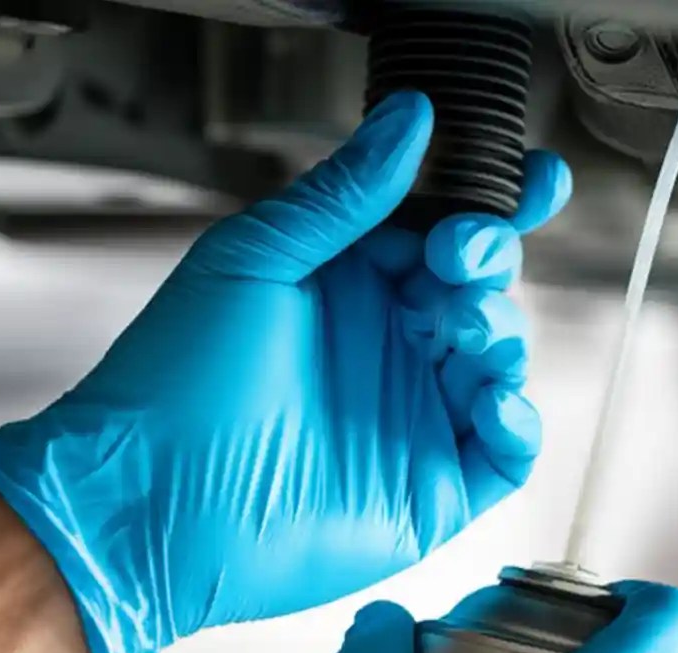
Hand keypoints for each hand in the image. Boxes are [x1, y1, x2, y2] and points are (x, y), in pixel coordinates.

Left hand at [0, 91, 571, 652]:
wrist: (147, 507)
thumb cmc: (176, 383)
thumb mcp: (256, 258)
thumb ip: (343, 192)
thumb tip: (410, 120)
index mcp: (350, 285)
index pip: (439, 230)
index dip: (491, 202)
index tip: (530, 176)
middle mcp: (388, 345)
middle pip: (480, 287)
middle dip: (490, 259)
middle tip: (463, 254)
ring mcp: (413, 414)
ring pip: (500, 357)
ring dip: (501, 331)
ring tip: (464, 328)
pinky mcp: (432, 485)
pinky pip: (506, 449)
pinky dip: (517, 421)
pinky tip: (491, 403)